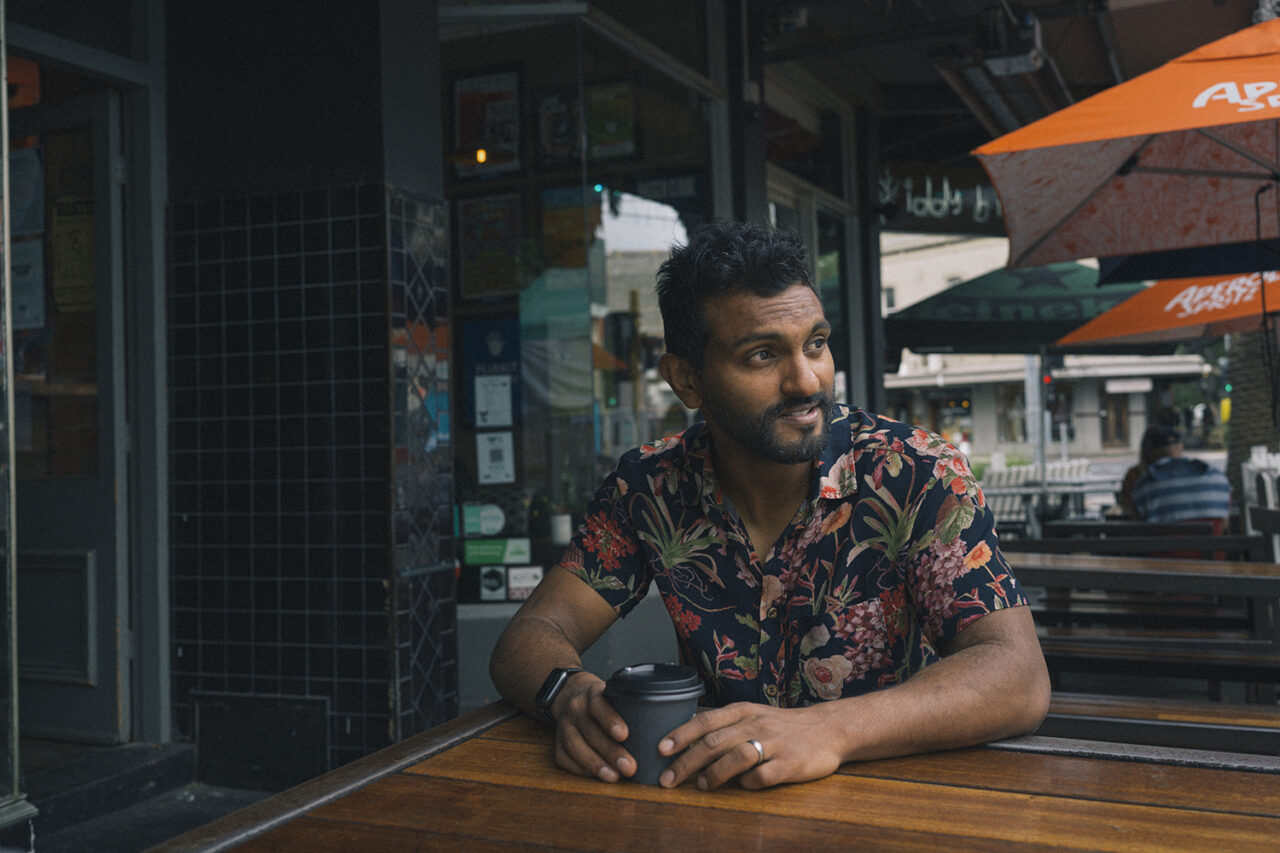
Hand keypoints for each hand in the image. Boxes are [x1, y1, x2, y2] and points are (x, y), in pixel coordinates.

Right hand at [550, 673, 636, 782]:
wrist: (570, 695)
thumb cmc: (603, 701)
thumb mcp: (615, 695)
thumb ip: (631, 709)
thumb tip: (662, 734)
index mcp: (592, 693)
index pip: (599, 704)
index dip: (611, 720)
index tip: (625, 734)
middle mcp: (575, 708)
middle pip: (591, 731)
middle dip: (611, 752)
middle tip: (630, 767)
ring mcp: (564, 726)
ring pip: (576, 747)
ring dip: (595, 764)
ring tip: (614, 777)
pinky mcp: (557, 742)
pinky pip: (565, 759)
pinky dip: (580, 770)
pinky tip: (596, 777)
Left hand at [656, 702, 844, 789]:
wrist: (828, 729)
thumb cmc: (783, 725)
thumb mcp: (754, 715)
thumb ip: (725, 726)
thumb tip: (689, 741)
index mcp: (744, 711)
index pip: (705, 721)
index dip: (681, 735)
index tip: (661, 749)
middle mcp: (756, 724)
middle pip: (714, 743)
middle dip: (686, 762)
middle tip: (668, 779)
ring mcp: (774, 744)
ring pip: (736, 758)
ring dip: (714, 774)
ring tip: (703, 785)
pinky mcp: (790, 764)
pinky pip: (762, 777)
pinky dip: (748, 784)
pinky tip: (743, 786)